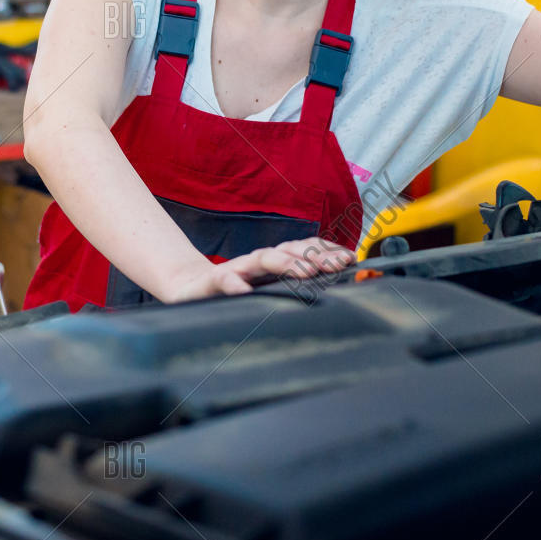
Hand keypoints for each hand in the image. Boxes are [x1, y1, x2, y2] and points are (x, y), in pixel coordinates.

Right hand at [162, 238, 357, 302]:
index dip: (327, 250)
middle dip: (315, 255)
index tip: (349, 259)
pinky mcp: (214, 281)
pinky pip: (225, 280)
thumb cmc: (236, 289)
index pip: (305, 248)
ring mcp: (237, 268)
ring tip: (305, 273)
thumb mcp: (268, 287)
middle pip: (290, 249)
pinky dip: (235, 284)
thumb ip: (294, 285)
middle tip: (334, 267)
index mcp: (274, 261)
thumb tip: (333, 288)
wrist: (190, 288)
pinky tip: (244, 292)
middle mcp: (259, 260)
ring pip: (264, 258)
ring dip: (286, 263)